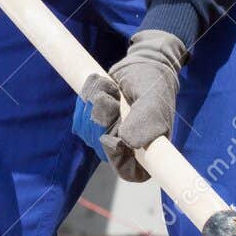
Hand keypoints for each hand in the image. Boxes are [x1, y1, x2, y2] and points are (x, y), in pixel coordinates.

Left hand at [81, 29, 187, 181]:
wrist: (142, 64)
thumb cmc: (154, 83)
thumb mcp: (154, 100)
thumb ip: (146, 121)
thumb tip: (127, 142)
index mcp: (148, 149)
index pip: (129, 171)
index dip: (117, 158)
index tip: (112, 138)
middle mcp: (127, 146)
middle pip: (103, 148)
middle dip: (103, 120)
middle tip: (113, 100)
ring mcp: (109, 133)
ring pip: (88, 131)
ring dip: (95, 104)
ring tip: (112, 90)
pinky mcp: (94, 120)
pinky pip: (80, 115)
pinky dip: (88, 96)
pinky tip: (103, 86)